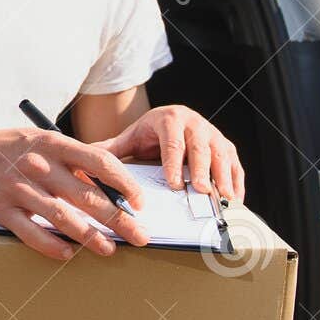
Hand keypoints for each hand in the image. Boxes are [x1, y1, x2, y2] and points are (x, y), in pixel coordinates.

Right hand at [0, 126, 151, 261]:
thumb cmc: (7, 148)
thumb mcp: (40, 141)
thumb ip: (72, 160)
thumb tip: (111, 187)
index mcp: (52, 143)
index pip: (100, 162)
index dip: (125, 184)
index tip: (140, 203)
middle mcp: (38, 165)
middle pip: (87, 196)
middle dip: (119, 219)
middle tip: (140, 236)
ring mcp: (18, 188)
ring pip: (62, 218)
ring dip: (90, 237)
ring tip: (110, 250)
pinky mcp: (0, 209)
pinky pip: (30, 232)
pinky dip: (51, 245)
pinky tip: (68, 255)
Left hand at [92, 104, 244, 202]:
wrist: (170, 120)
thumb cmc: (148, 134)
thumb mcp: (129, 138)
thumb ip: (110, 150)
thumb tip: (83, 161)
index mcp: (169, 119)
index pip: (173, 142)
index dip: (174, 163)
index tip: (174, 184)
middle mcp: (195, 123)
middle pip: (201, 148)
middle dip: (202, 170)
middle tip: (201, 191)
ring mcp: (214, 134)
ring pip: (222, 155)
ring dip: (223, 178)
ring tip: (222, 199)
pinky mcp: (227, 147)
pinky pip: (235, 165)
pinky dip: (236, 183)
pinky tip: (234, 201)